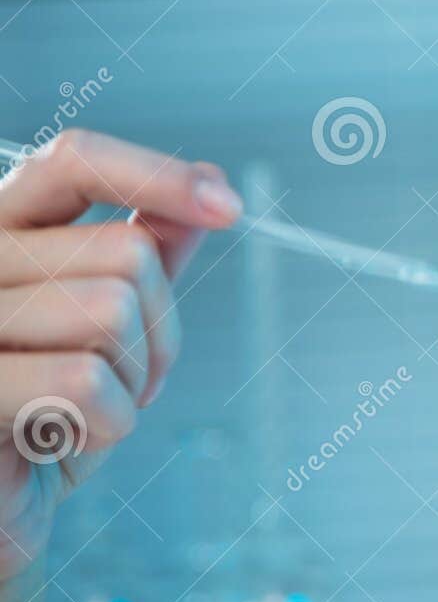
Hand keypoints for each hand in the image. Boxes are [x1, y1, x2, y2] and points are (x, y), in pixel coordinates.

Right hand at [0, 130, 240, 586]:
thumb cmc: (43, 416)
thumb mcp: (104, 329)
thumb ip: (143, 254)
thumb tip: (209, 189)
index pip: (73, 162)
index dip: (157, 176)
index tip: (230, 208)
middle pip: (127, 252)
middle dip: (159, 329)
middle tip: (126, 380)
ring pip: (112, 309)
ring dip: (132, 379)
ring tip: (86, 410)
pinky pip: (85, 379)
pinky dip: (109, 422)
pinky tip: (62, 439)